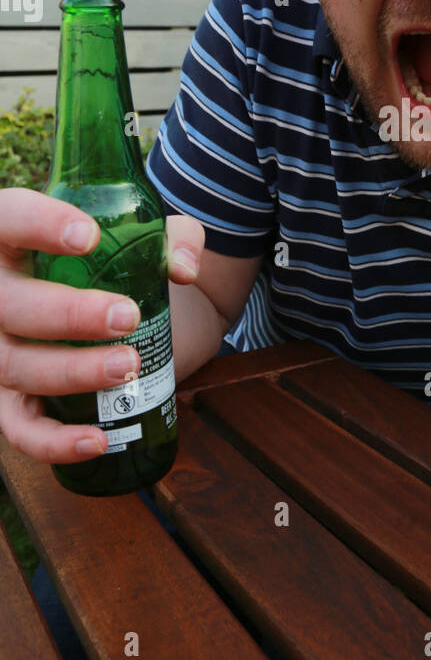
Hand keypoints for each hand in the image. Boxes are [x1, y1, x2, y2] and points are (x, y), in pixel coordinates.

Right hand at [0, 188, 204, 464]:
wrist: (102, 303)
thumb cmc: (112, 260)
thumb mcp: (142, 237)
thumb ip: (170, 238)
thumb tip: (184, 267)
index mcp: (10, 237)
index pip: (7, 218)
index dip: (38, 225)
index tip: (89, 237)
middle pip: (9, 305)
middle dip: (68, 314)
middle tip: (128, 316)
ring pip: (15, 366)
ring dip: (72, 371)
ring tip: (129, 365)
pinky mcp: (11, 398)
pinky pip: (19, 428)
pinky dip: (53, 442)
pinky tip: (98, 439)